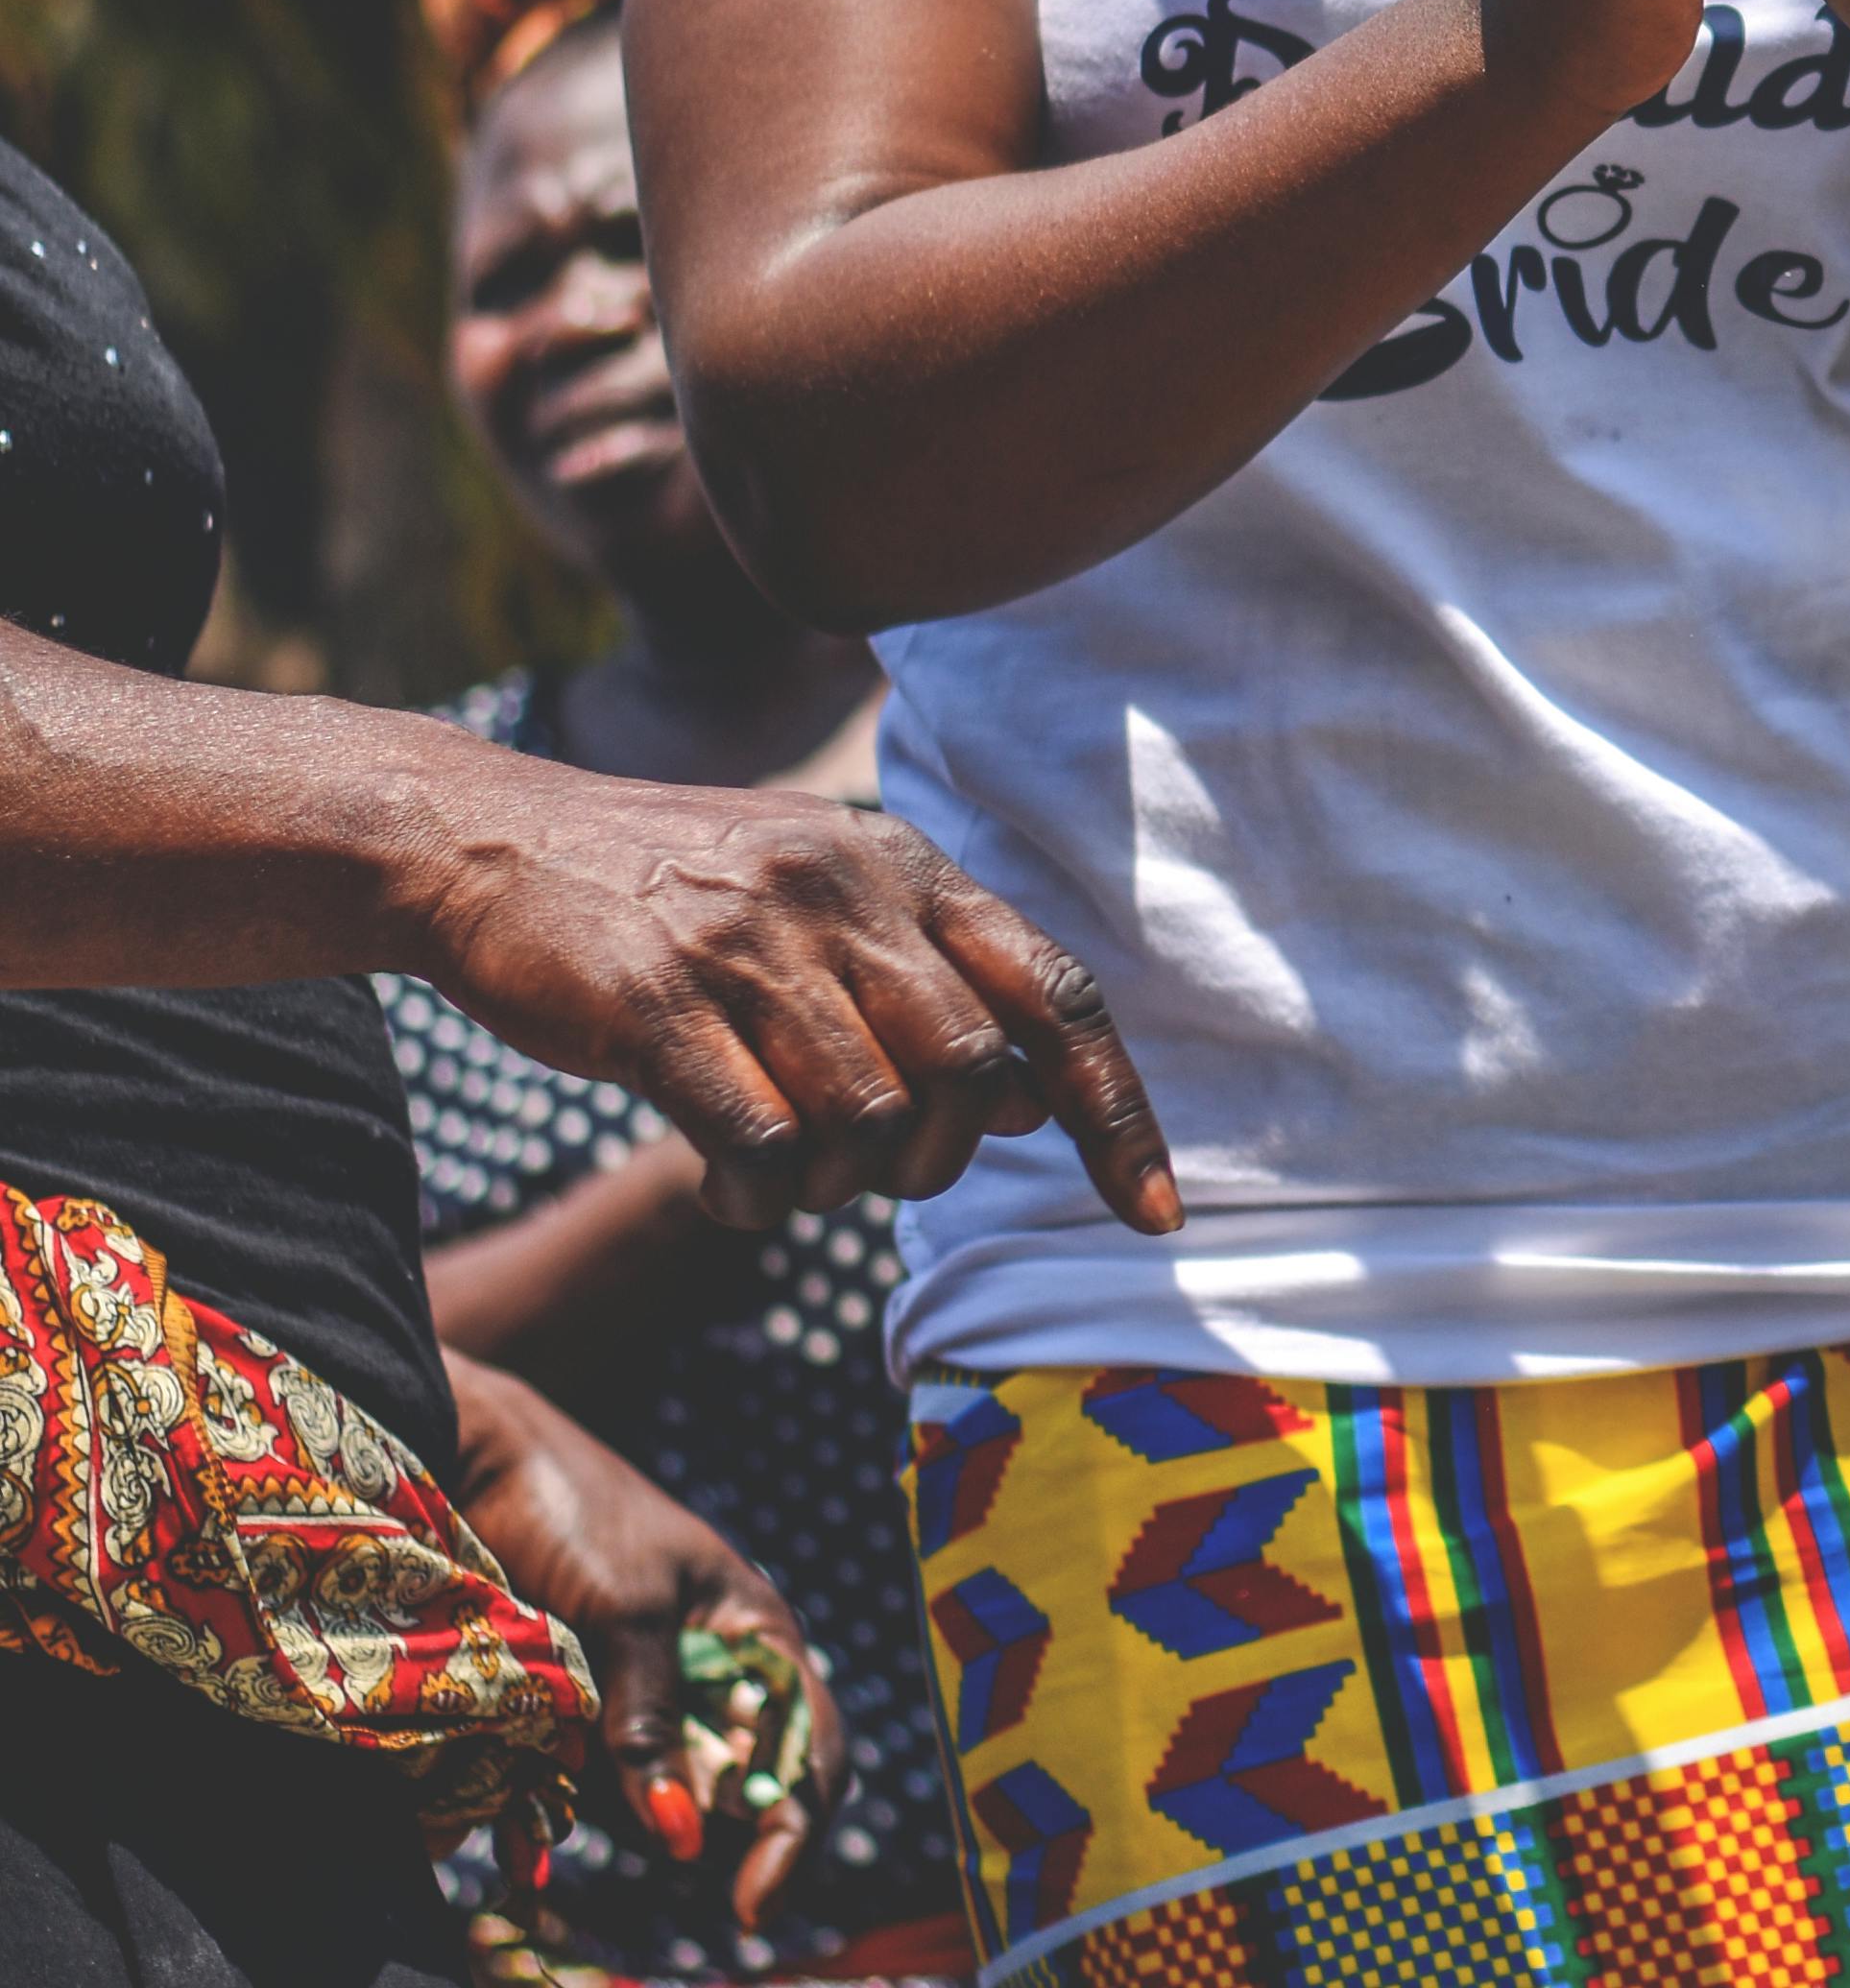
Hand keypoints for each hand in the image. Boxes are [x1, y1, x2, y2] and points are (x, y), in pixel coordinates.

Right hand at [402, 747, 1175, 1234]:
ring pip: (865, 1122)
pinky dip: (757, 1198)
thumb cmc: (673, 894)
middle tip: (870, 1174)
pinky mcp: (653, 1005)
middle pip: (969, 1077)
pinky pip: (754, 1143)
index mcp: (906, 866)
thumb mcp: (823, 901)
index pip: (1057, 997)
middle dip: (939, 1161)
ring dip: (835, 1188)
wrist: (488, 842)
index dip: (1116, 1114)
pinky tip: (730, 1190)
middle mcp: (845, 893)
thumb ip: (935, 985)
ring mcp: (749, 945)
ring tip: (784, 1176)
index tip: (1154, 1215)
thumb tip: (1043, 1099)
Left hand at [444, 1355, 844, 1928]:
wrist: (476, 1457)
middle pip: (740, 1787)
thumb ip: (649, 1722)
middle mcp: (712, 1674)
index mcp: (755, 1636)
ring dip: (629, 1815)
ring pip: (662, 1794)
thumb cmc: (575, 1510)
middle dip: (709, 1832)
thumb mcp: (625, 1611)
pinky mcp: (581, 1705)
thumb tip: (678, 1835)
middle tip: (655, 1854)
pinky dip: (574, 1800)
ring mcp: (645, 1692)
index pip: (809, 1753)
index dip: (792, 1832)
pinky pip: (595, 1780)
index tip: (750, 1904)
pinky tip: (541, 1787)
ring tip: (574, 1788)